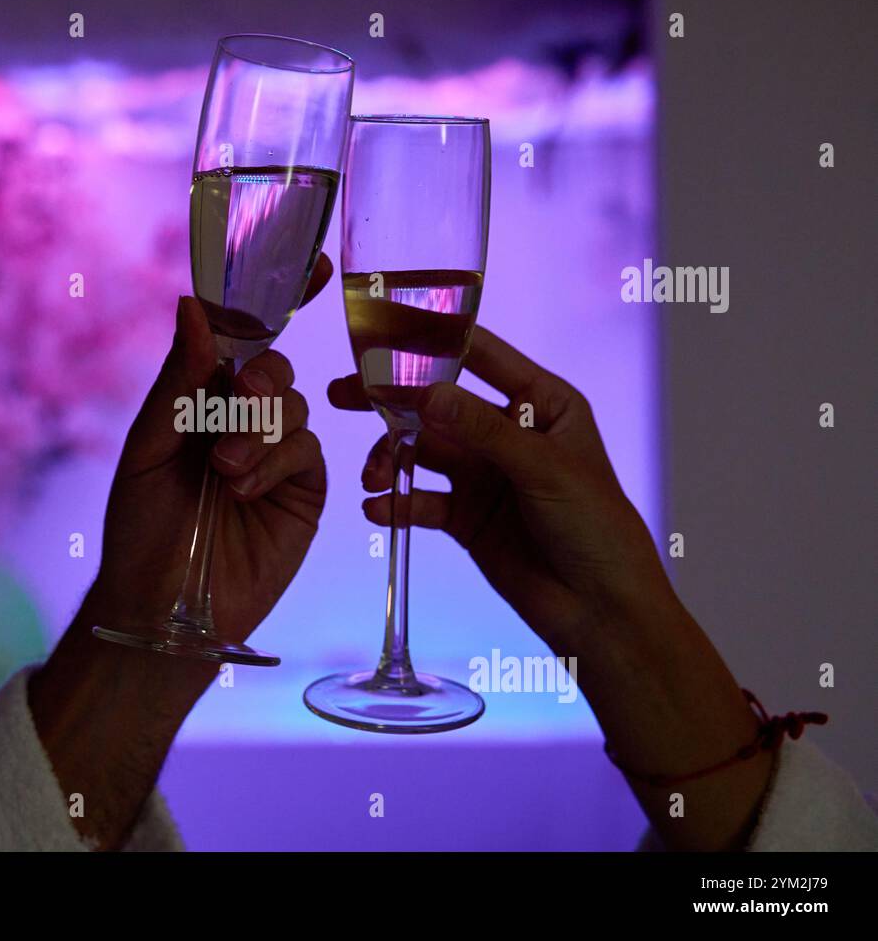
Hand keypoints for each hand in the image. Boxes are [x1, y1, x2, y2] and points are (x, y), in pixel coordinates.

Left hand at [29, 255, 331, 848]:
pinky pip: (308, 450)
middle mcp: (241, 416)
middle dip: (255, 382)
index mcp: (200, 395)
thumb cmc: (140, 525)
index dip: (272, 293)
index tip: (306, 256)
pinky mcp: (304, 489)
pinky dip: (274, 463)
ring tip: (222, 474)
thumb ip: (180, 381)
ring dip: (257, 432)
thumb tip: (195, 304)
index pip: (241, 333)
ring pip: (293, 405)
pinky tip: (243, 491)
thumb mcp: (148, 447)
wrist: (162, 604)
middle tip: (229, 410)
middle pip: (272, 366)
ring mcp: (277, 452)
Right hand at [330, 326, 771, 850]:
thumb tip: (427, 394)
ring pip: (423, 451)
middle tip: (343, 394)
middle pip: (439, 405)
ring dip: (390, 458)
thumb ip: (482, 429)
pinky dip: (397, 502)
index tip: (384, 336)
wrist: (601, 610)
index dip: (433, 344)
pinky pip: (423, 500)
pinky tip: (377, 509)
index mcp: (542, 403)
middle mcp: (509, 432)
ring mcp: (485, 475)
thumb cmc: (595, 527)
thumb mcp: (542, 468)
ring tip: (372, 476)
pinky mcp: (467, 516)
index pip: (482, 357)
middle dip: (392, 401)